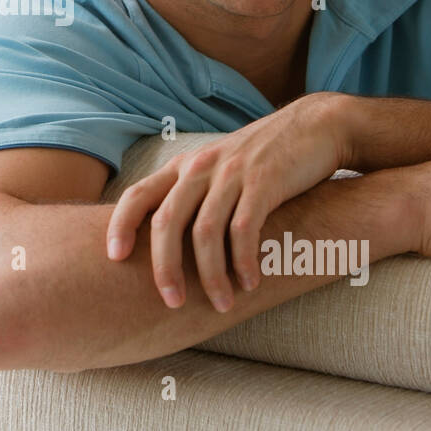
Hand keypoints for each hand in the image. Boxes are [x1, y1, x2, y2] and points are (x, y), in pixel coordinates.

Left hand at [106, 92, 350, 310]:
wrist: (316, 126)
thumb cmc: (264, 158)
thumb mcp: (218, 169)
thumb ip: (194, 195)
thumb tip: (166, 240)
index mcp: (184, 167)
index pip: (138, 194)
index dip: (120, 225)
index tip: (114, 258)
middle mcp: (201, 168)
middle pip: (167, 222)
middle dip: (165, 268)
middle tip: (172, 302)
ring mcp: (231, 173)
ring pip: (205, 233)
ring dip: (211, 275)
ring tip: (221, 304)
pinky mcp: (264, 182)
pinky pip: (243, 230)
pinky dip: (243, 262)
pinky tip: (250, 283)